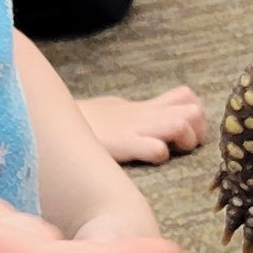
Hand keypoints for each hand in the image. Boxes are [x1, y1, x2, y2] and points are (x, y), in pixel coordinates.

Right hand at [75, 87, 207, 166]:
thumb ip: (137, 115)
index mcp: (145, 108)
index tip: (191, 131)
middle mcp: (146, 115)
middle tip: (186, 144)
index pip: (186, 96)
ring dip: (185, 139)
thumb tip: (153, 128)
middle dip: (198, 128)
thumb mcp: (117, 112)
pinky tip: (154, 156)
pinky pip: (155, 148)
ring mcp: (135, 129)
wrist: (54, 124)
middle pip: (193, 109)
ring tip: (174, 149)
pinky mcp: (124, 145)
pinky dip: (161, 153)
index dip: (196, 114)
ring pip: (180, 124)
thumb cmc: (88, 124)